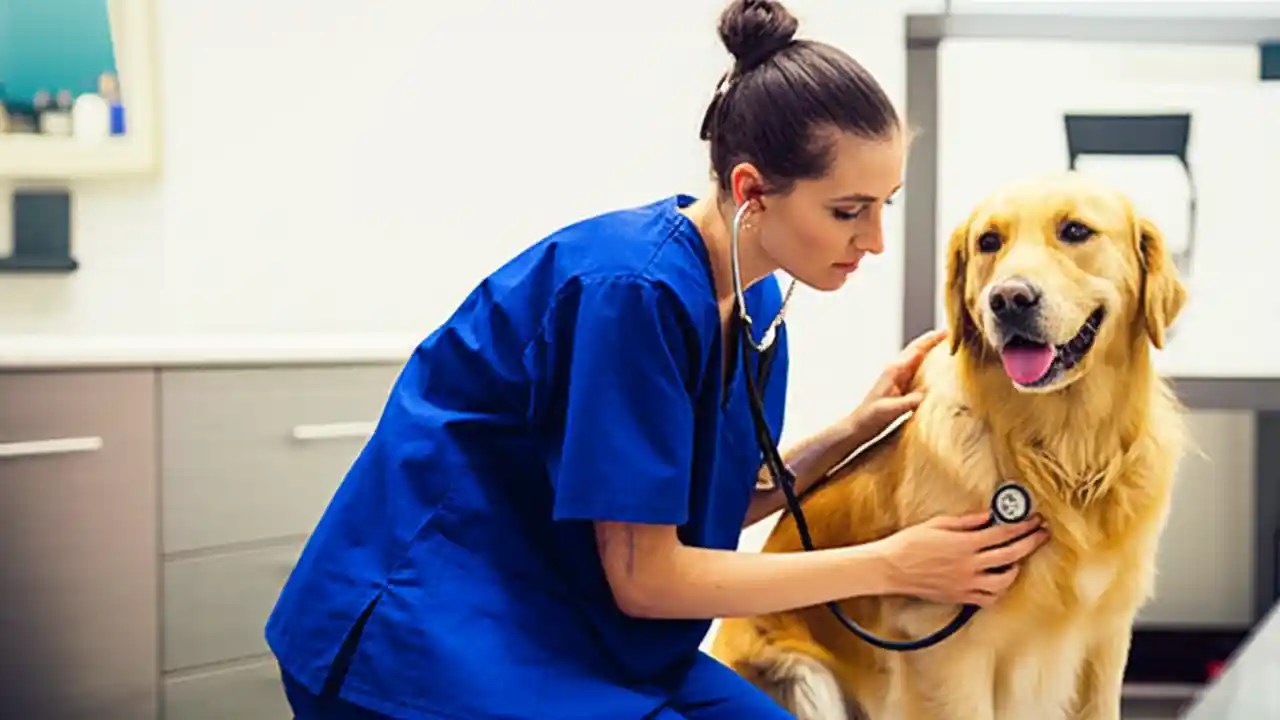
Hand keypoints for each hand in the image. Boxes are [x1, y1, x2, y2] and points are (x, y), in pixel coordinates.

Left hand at [847, 328, 948, 441]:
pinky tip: (937, 370)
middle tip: (951, 334)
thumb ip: (907, 402)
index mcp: (894, 370)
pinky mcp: (901, 387)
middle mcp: (896, 370)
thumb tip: (926, 395)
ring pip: (918, 359)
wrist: (859, 426)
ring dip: (931, 351)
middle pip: (918, 350)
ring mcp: (899, 378)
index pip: (916, 350)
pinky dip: (929, 367)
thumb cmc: (870, 417)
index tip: (947, 332)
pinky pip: (918, 372)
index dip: (932, 340)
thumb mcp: (889, 410)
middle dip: (933, 341)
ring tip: (948, 347)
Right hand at [879, 512, 1048, 606]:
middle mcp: (970, 565)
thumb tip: (989, 516)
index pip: (1004, 533)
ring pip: (1005, 580)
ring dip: (1016, 567)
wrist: (890, 568)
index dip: (1022, 525)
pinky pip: (989, 598)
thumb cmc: (909, 545)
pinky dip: (998, 589)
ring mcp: (967, 584)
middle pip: (1012, 554)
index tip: (1033, 519)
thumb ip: (967, 521)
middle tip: (1041, 534)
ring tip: (1017, 558)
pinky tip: (998, 580)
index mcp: (965, 544)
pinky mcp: (960, 596)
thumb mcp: (938, 524)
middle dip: (1031, 542)